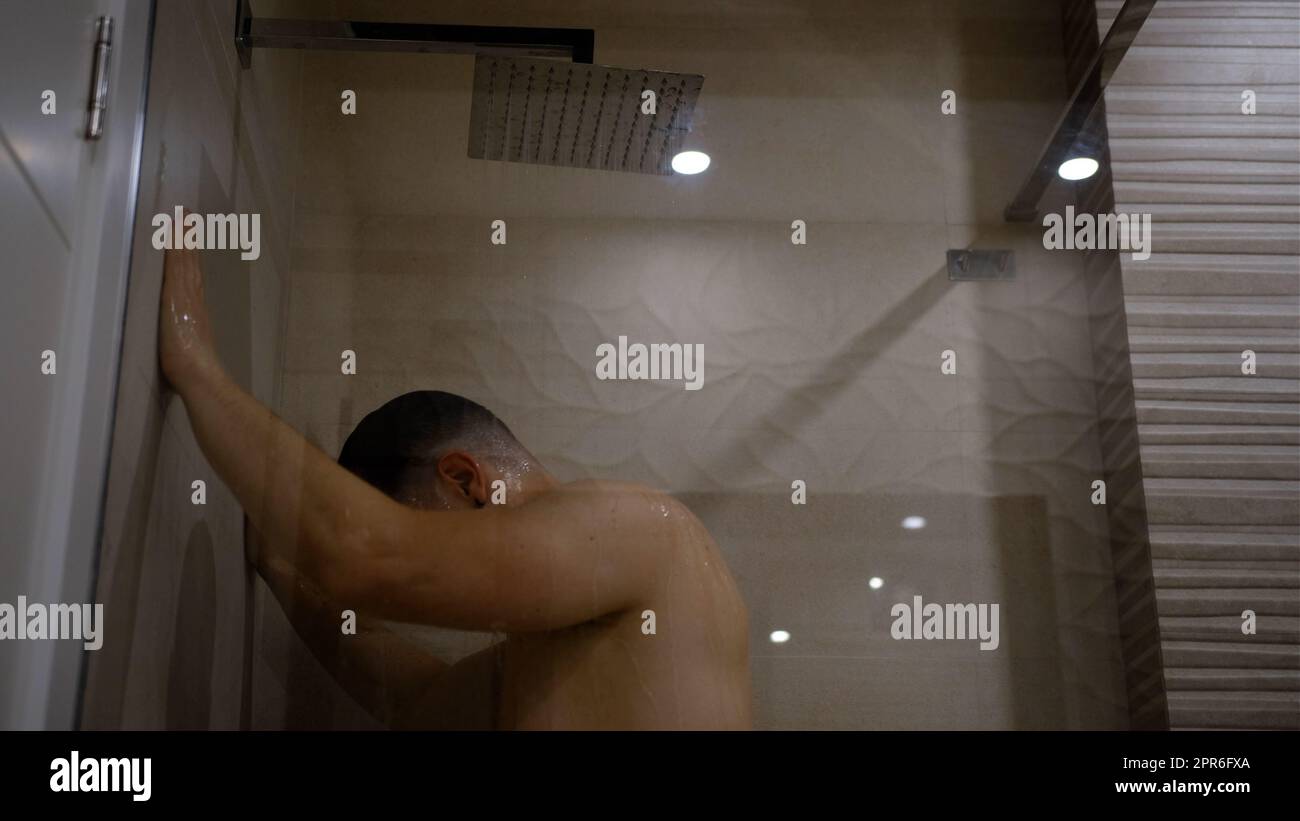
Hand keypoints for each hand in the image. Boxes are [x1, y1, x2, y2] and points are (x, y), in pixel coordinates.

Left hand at [158, 228, 220, 392]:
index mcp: (195, 309)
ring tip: (181, 216)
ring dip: (182, 236)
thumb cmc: (193, 370)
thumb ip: (185, 340)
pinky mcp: (176, 295)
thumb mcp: (189, 350)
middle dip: (188, 238)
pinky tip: (173, 232)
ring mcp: (185, 295)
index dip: (190, 256)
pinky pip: (176, 264)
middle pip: (190, 262)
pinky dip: (176, 247)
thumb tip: (185, 345)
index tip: (189, 236)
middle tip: (187, 215)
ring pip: (184, 259)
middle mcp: (193, 298)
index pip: (192, 276)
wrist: (199, 373)